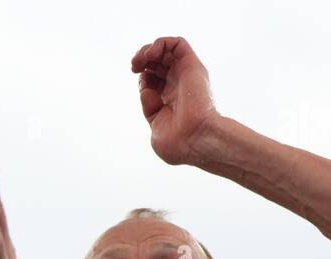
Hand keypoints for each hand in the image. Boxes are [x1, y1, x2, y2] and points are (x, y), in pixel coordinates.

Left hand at [131, 36, 218, 165]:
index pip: (154, 79)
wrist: (196, 141)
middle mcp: (178, 86)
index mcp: (170, 101)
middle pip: (159, 62)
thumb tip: (146, 88)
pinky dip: (161, 43)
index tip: (143, 87)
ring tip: (141, 60)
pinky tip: (151, 55)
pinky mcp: (192, 66)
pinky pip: (177, 43)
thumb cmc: (178, 144)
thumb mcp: (156, 128)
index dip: (143, 77)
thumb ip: (149, 107)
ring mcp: (185, 75)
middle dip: (142, 60)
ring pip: (166, 50)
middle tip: (134, 66)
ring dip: (148, 50)